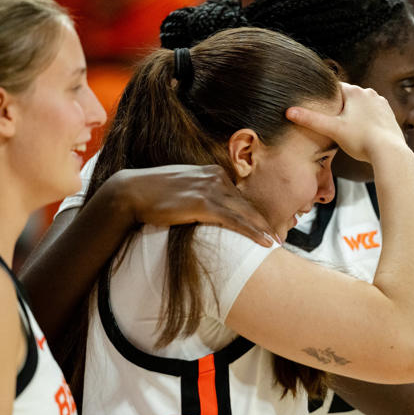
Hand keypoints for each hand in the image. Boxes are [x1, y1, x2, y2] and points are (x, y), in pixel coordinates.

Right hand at [117, 164, 278, 245]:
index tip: (269, 226)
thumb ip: (201, 195)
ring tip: (277, 242)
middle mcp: (216, 177)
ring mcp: (210, 188)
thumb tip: (210, 210)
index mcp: (213, 172)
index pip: (240, 196)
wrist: (131, 192)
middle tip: (282, 236)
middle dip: (265, 222)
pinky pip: (233, 219)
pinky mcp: (202, 202)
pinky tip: (263, 241)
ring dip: (263, 229)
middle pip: (247, 203)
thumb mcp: (184, 189)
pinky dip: (251, 231)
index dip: (256, 214)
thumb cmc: (154, 193)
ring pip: (245, 212)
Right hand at [286, 82, 405, 163]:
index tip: (319, 106)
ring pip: (361, 106)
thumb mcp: (332, 130)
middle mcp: (370, 93)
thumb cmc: (361, 140)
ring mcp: (381, 103)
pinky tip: (362, 132)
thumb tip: (288, 111)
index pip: (334, 88)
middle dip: (340, 107)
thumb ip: (310, 120)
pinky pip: (372, 114)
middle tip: (331, 122)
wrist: (390, 152)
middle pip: (348, 97)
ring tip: (346, 129)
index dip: (325, 98)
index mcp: (355, 92)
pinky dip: (366, 121)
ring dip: (354, 114)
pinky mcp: (389, 115)